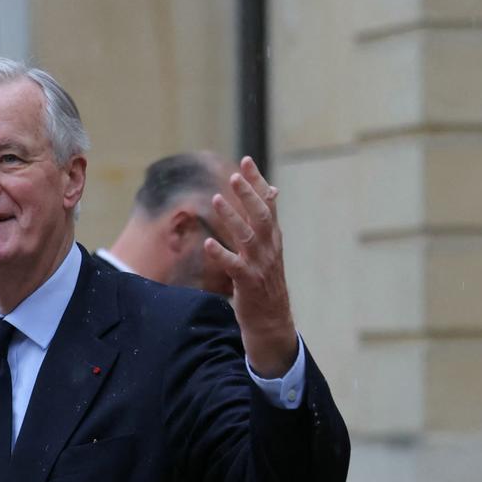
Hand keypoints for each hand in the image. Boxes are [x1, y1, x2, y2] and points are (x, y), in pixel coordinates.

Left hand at [203, 156, 298, 376]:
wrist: (271, 321)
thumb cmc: (265, 283)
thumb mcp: (269, 249)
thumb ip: (266, 221)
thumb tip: (271, 191)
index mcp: (273, 239)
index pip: (268, 204)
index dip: (257, 183)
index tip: (246, 161)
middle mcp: (269, 249)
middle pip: (261, 216)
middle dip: (248, 195)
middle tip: (234, 176)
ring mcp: (260, 265)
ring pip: (248, 237)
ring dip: (232, 218)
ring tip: (217, 199)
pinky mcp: (248, 283)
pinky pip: (234, 266)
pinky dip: (221, 254)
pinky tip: (208, 243)